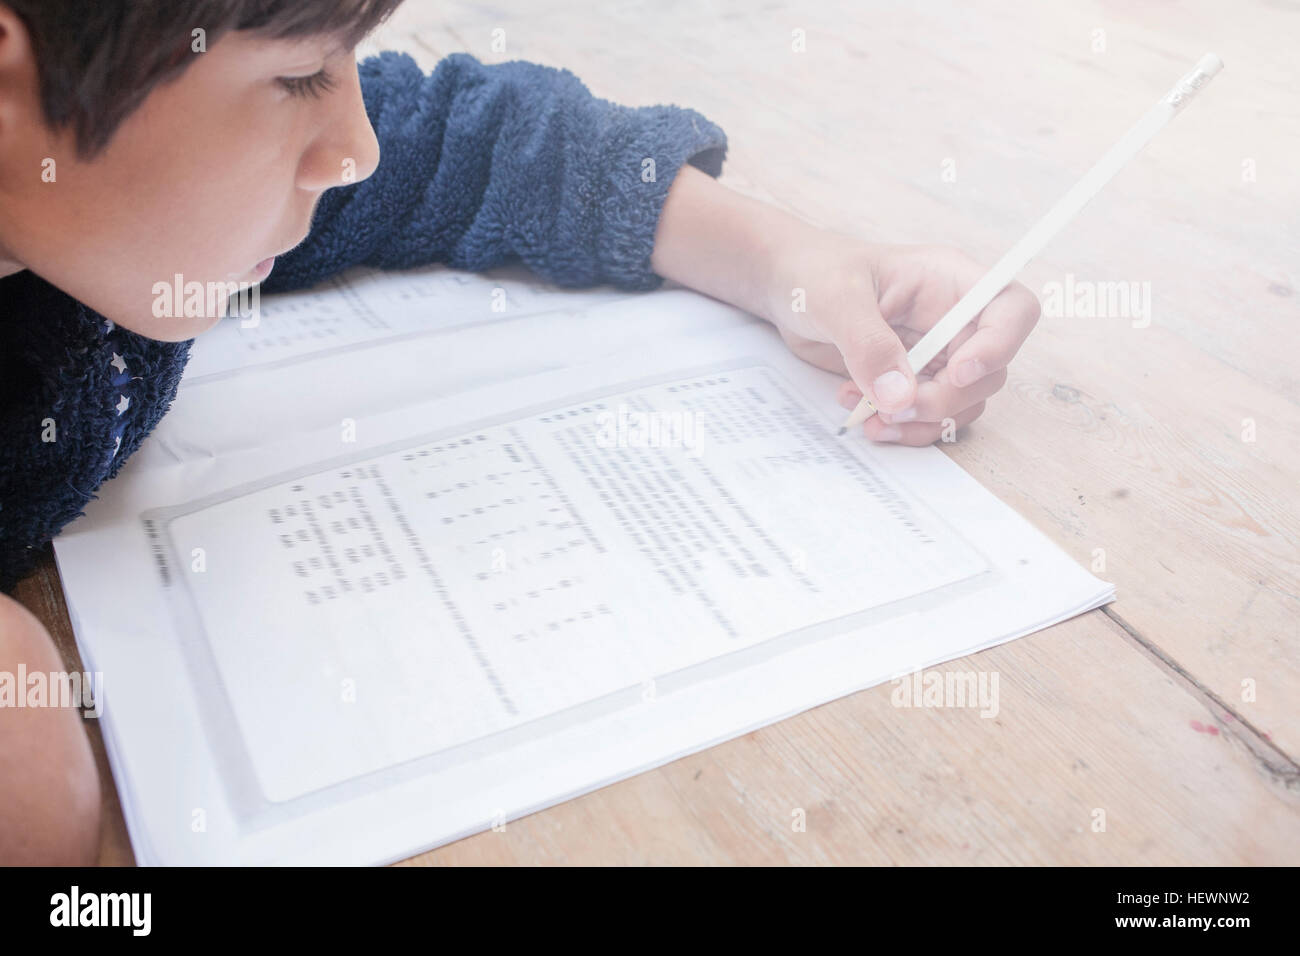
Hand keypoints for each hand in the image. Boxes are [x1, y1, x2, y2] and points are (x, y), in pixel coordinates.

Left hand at [762, 235, 1040, 444]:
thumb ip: (868, 344)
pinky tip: (864, 415)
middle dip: (945, 400)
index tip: (959, 371)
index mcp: (948, 281)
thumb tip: (900, 395)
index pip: (1011, 309)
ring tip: (871, 417)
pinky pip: (929, 418)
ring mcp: (936, 354)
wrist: (785, 290)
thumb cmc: (814, 272)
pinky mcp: (912, 382)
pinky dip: (903, 428)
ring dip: (921, 422)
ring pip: (961, 403)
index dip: (1000, 345)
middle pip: (989, 371)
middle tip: (895, 409)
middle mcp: (953, 320)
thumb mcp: (835, 298)